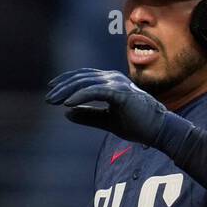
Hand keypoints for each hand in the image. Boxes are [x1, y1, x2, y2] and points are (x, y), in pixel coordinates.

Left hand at [46, 68, 192, 149]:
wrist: (158, 130)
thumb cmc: (136, 124)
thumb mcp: (106, 120)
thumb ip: (88, 115)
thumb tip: (66, 114)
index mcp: (111, 82)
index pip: (84, 76)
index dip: (67, 81)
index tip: (52, 89)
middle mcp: (114, 78)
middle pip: (82, 78)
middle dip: (62, 87)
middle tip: (48, 98)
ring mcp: (118, 84)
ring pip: (85, 83)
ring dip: (67, 91)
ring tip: (53, 101)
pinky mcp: (121, 93)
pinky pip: (95, 91)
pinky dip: (80, 96)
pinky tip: (68, 104)